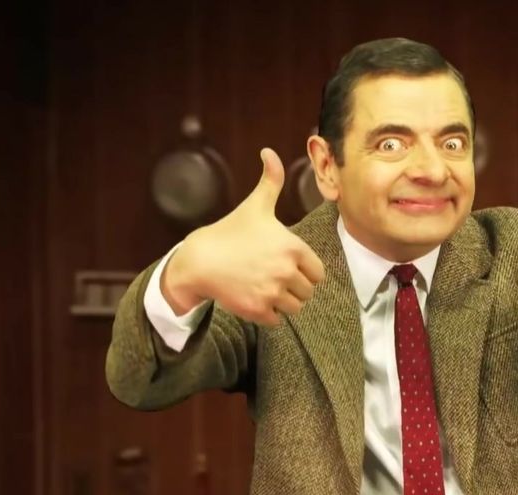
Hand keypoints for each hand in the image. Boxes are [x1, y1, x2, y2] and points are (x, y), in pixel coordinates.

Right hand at [162, 148, 325, 325]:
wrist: (199, 261)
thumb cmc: (230, 232)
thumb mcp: (255, 206)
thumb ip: (270, 180)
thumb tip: (269, 151)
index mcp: (293, 248)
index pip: (318, 273)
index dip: (304, 271)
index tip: (287, 265)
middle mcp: (286, 271)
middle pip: (307, 292)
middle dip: (294, 287)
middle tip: (273, 277)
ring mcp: (272, 292)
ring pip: (295, 307)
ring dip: (284, 302)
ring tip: (266, 288)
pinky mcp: (258, 310)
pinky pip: (279, 320)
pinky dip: (271, 314)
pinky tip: (256, 299)